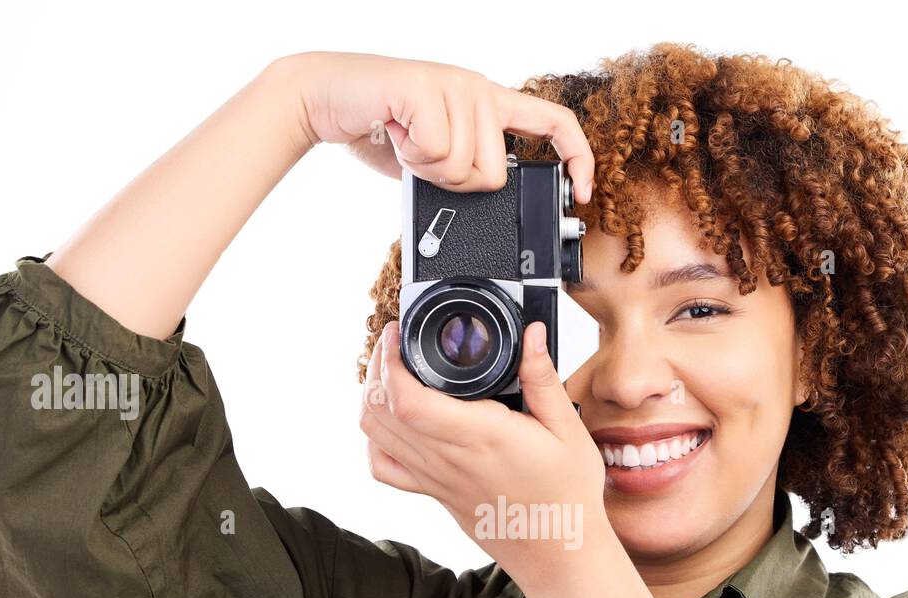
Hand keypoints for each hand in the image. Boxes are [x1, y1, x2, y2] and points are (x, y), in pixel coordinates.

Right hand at [285, 50, 592, 200]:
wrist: (326, 98)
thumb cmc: (380, 128)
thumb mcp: (436, 157)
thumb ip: (468, 170)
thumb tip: (491, 201)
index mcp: (490, 103)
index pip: (556, 123)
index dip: (577, 158)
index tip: (581, 192)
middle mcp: (479, 89)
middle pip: (495, 175)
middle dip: (456, 185)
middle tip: (425, 161)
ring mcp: (456, 85)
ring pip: (464, 168)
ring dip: (428, 171)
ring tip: (406, 143)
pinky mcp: (428, 88)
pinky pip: (438, 153)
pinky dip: (410, 159)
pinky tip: (395, 134)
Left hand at [359, 319, 608, 586]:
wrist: (558, 555)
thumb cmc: (567, 496)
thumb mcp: (568, 431)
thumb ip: (543, 379)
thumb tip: (533, 334)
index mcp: (479, 437)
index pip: (407, 399)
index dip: (390, 361)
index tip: (399, 334)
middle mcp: (447, 459)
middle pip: (379, 409)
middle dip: (377, 366)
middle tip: (396, 343)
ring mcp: (434, 479)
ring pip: (374, 434)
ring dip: (372, 396)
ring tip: (392, 372)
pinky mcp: (433, 494)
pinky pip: (384, 467)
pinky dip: (376, 439)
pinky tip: (393, 421)